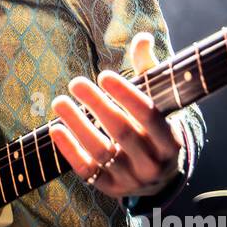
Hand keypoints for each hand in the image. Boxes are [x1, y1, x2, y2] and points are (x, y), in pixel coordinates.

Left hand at [49, 32, 182, 199]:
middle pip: (123, 132)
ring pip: (102, 151)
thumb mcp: (158, 103)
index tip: (103, 75)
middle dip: (97, 105)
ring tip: (59, 101)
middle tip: (76, 82)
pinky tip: (55, 129)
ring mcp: (131, 179)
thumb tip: (142, 38)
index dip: (126, 94)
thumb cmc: (153, 129)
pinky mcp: (109, 188)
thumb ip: (150, 71)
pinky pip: (87, 170)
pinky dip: (70, 150)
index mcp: (170, 140)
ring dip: (78, 125)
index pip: (149, 115)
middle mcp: (153, 163)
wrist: (157, 177)